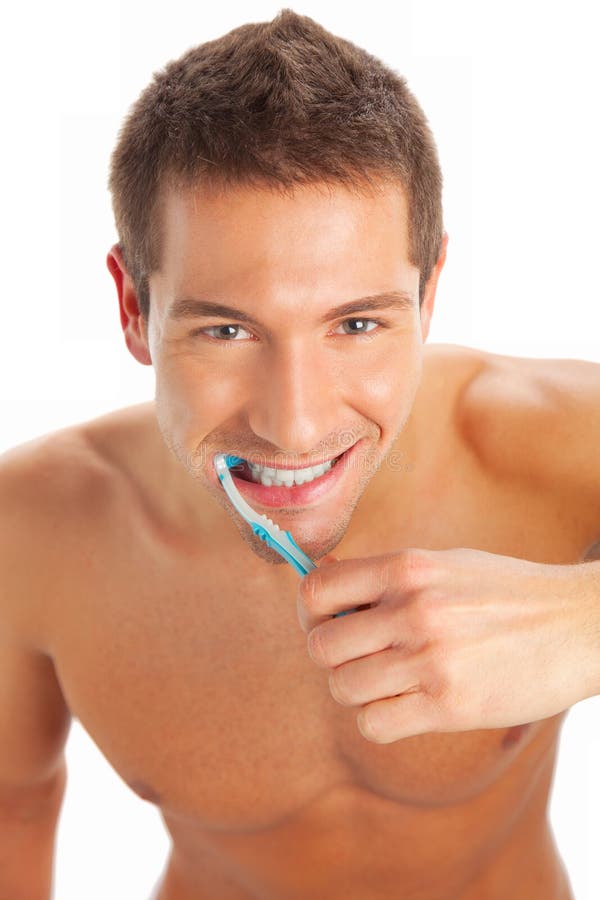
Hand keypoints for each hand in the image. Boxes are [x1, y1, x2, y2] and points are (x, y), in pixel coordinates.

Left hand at [297, 548, 597, 742]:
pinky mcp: (450, 706)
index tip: (327, 622)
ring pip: (343, 688)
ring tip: (387, 681)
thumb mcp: (445, 564)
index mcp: (407, 566)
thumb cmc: (506, 592)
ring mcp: (431, 660)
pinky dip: (380, 719)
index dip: (310, 612)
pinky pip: (375, 724)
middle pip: (321, 646)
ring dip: (356, 690)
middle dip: (331, 657)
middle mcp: (413, 610)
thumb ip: (385, 575)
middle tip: (358, 657)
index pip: (316, 590)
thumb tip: (321, 578)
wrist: (579, 624)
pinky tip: (405, 705)